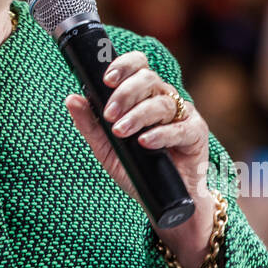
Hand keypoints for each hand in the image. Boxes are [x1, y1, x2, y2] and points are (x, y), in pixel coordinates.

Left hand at [64, 50, 214, 264]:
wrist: (162, 201)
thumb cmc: (136, 168)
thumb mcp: (106, 148)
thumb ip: (90, 124)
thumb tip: (72, 99)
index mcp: (143, 96)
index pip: (138, 66)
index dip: (124, 66)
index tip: (106, 80)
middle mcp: (164, 99)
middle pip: (149, 79)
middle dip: (125, 93)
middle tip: (109, 114)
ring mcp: (182, 115)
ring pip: (162, 103)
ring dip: (138, 115)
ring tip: (120, 131)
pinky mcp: (196, 134)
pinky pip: (181, 128)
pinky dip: (161, 134)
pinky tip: (145, 142)